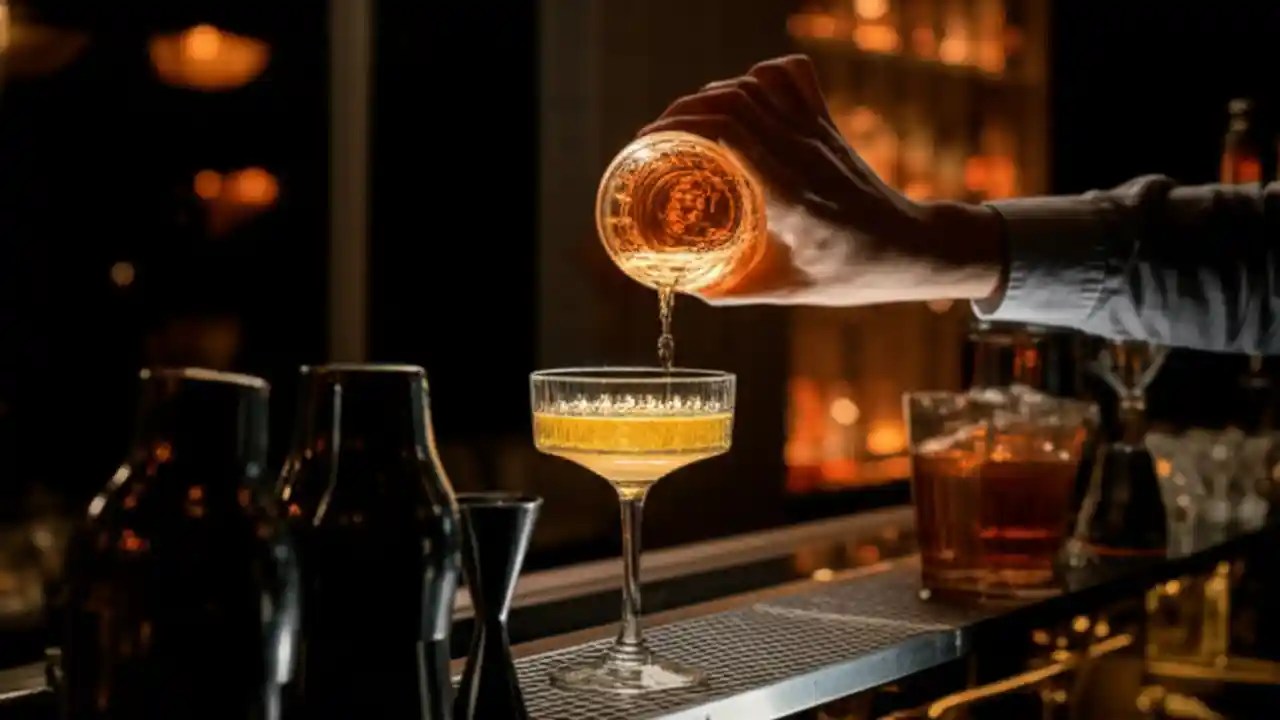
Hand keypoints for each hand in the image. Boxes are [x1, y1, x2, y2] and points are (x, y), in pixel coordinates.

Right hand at [638, 54, 1004, 306]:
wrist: (914, 248)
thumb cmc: (854, 275)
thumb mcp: (790, 292)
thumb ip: (734, 291)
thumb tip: (685, 291)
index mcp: (792, 198)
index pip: (729, 135)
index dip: (680, 129)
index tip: (649, 144)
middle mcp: (805, 157)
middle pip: (734, 102)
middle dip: (684, 109)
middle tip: (657, 134)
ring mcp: (820, 136)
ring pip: (758, 84)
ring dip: (716, 92)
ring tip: (688, 118)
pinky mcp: (829, 127)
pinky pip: (793, 79)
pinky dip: (758, 76)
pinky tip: (740, 98)